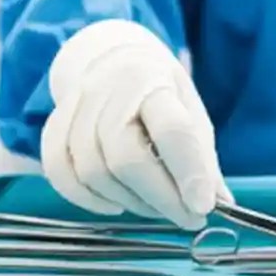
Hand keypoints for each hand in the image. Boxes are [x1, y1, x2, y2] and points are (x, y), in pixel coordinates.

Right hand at [41, 20, 228, 228]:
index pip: (171, 130)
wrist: (109, 57)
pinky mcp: (55, 125)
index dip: (188, 173)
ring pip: (93, 171)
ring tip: (156, 207)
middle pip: (126, 158)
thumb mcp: (191, 111)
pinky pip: (59, 171)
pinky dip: (85, 198)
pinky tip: (114, 204)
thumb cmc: (158, 92)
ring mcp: (76, 107)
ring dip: (130, 202)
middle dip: (160, 199)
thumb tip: (220, 204)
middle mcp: (109, 90)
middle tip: (187, 218)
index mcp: (153, 82)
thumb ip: (203, 158)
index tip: (203, 207)